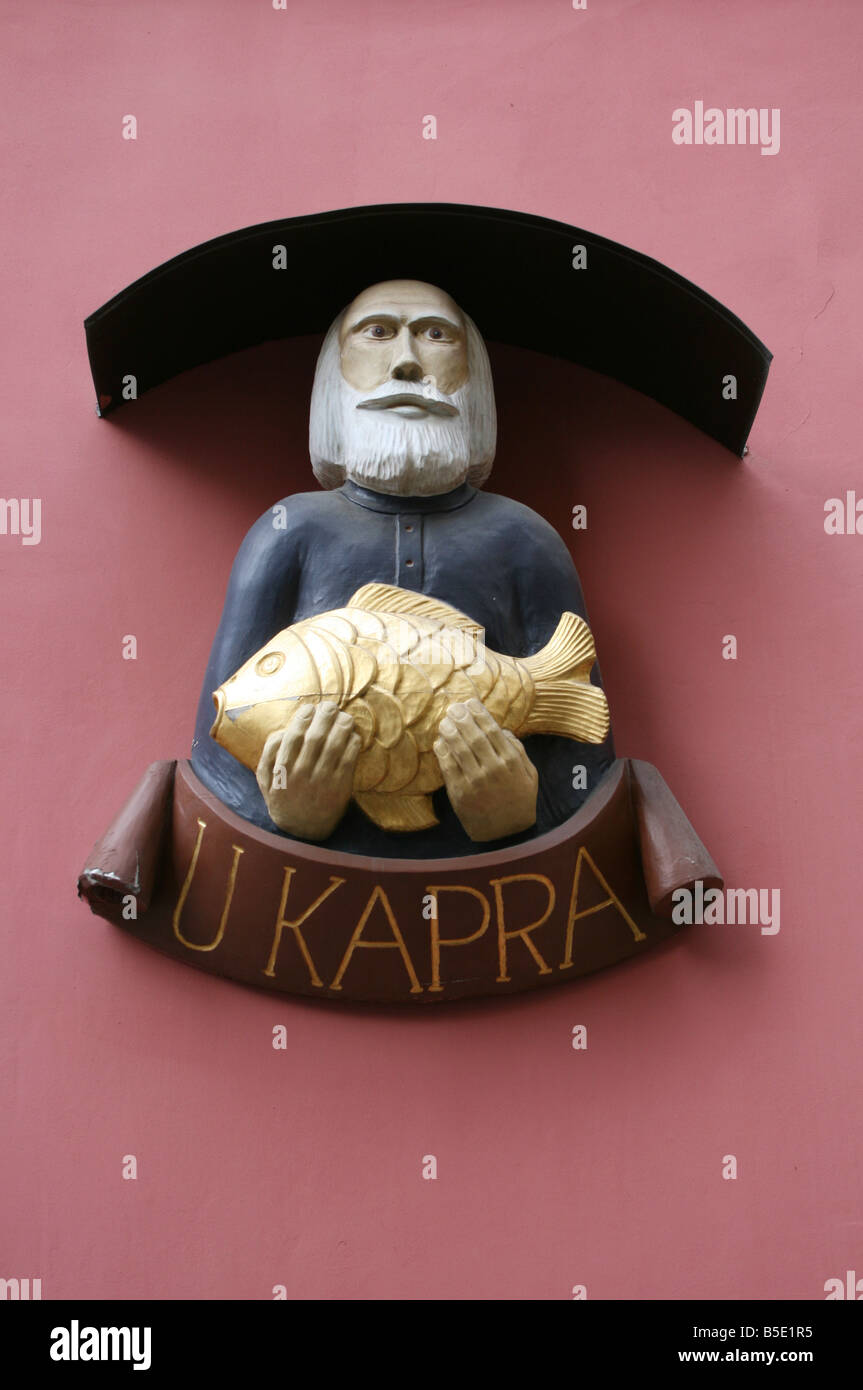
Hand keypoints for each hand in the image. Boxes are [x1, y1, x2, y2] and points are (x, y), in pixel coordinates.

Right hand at [256, 701, 360, 839]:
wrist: (301, 831)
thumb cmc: (282, 798)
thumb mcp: (265, 780)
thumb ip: (268, 754)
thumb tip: (283, 730)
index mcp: (281, 772)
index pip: (293, 737)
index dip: (303, 718)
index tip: (310, 708)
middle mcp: (301, 775)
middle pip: (316, 738)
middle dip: (325, 716)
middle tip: (330, 706)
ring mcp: (322, 782)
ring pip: (334, 747)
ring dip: (342, 727)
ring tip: (345, 717)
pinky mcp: (340, 789)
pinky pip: (349, 761)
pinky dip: (353, 744)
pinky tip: (353, 735)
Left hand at [434, 699, 537, 841]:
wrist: (507, 834)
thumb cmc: (521, 801)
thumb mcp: (530, 775)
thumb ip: (519, 751)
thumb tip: (503, 730)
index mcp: (511, 762)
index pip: (492, 730)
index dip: (479, 714)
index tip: (470, 703)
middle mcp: (493, 769)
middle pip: (473, 736)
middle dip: (462, 718)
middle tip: (453, 707)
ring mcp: (475, 781)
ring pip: (459, 748)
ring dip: (450, 731)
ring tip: (445, 721)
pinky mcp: (460, 793)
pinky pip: (449, 767)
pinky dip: (443, 752)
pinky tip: (440, 742)